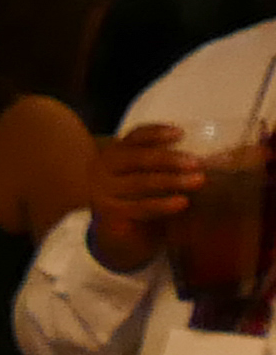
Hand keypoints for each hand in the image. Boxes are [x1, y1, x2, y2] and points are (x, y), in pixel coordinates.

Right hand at [93, 121, 208, 271]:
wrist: (109, 221)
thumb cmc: (137, 189)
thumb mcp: (146, 170)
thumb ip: (174, 160)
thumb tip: (248, 153)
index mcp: (117, 150)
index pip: (135, 136)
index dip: (156, 133)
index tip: (180, 134)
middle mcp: (105, 168)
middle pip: (137, 158)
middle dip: (168, 160)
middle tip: (197, 163)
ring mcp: (104, 191)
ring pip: (140, 183)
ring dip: (170, 182)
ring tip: (198, 181)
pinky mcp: (110, 214)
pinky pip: (138, 208)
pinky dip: (161, 205)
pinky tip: (181, 203)